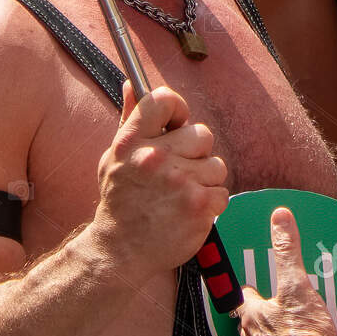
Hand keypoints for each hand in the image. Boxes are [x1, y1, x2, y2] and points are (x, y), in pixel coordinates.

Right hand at [90, 83, 228, 281]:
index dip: (177, 110)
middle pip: (203, 134)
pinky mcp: (199, 206)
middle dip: (195, 153)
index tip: (176, 125)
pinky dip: (210, 204)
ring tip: (179, 196)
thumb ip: (131, 119)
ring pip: (217, 165)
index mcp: (131, 143)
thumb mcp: (114, 158)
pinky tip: (187, 212)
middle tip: (175, 174)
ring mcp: (178, 183)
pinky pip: (222, 192)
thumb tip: (133, 83)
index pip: (164, 100)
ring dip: (204, 180)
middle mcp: (154, 159)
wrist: (120, 252)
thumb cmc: (121, 201)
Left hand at [238, 207, 336, 335]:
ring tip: (290, 329)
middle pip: (251, 322)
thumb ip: (287, 252)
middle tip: (275, 306)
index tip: (249, 284)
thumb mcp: (297, 286)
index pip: (243, 296)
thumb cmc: (302, 335)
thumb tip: (279, 219)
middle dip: (260, 314)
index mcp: (252, 316)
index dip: (247, 288)